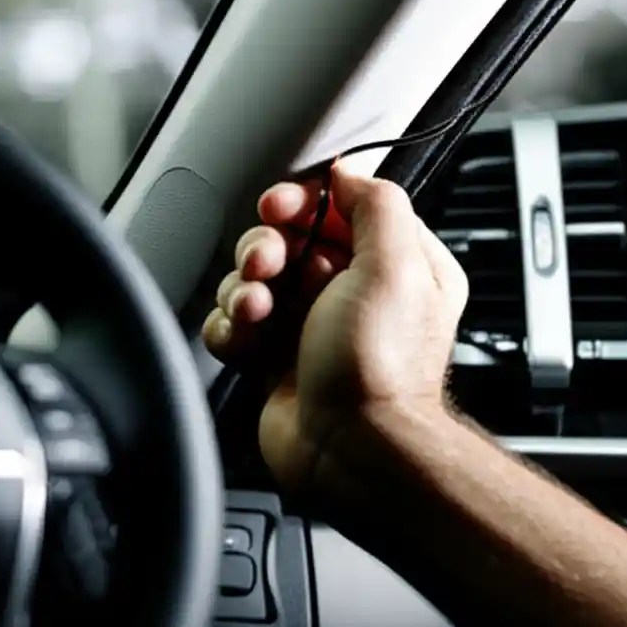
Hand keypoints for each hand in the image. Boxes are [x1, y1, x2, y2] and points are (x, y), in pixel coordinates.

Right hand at [202, 167, 467, 493]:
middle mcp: (355, 292)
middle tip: (264, 267)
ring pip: (254, 279)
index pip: (338, 207)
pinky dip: (231, 327)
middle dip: (264, 248)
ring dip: (243, 289)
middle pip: (288, 239)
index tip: (280, 210)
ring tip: (257, 312)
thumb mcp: (395, 265)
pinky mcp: (276, 358)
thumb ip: (376, 205)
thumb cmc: (379, 371)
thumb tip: (348, 174)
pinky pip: (236, 323)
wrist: (351, 452)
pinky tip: (244, 339)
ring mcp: (312, 325)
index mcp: (395, 264)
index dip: (301, 202)